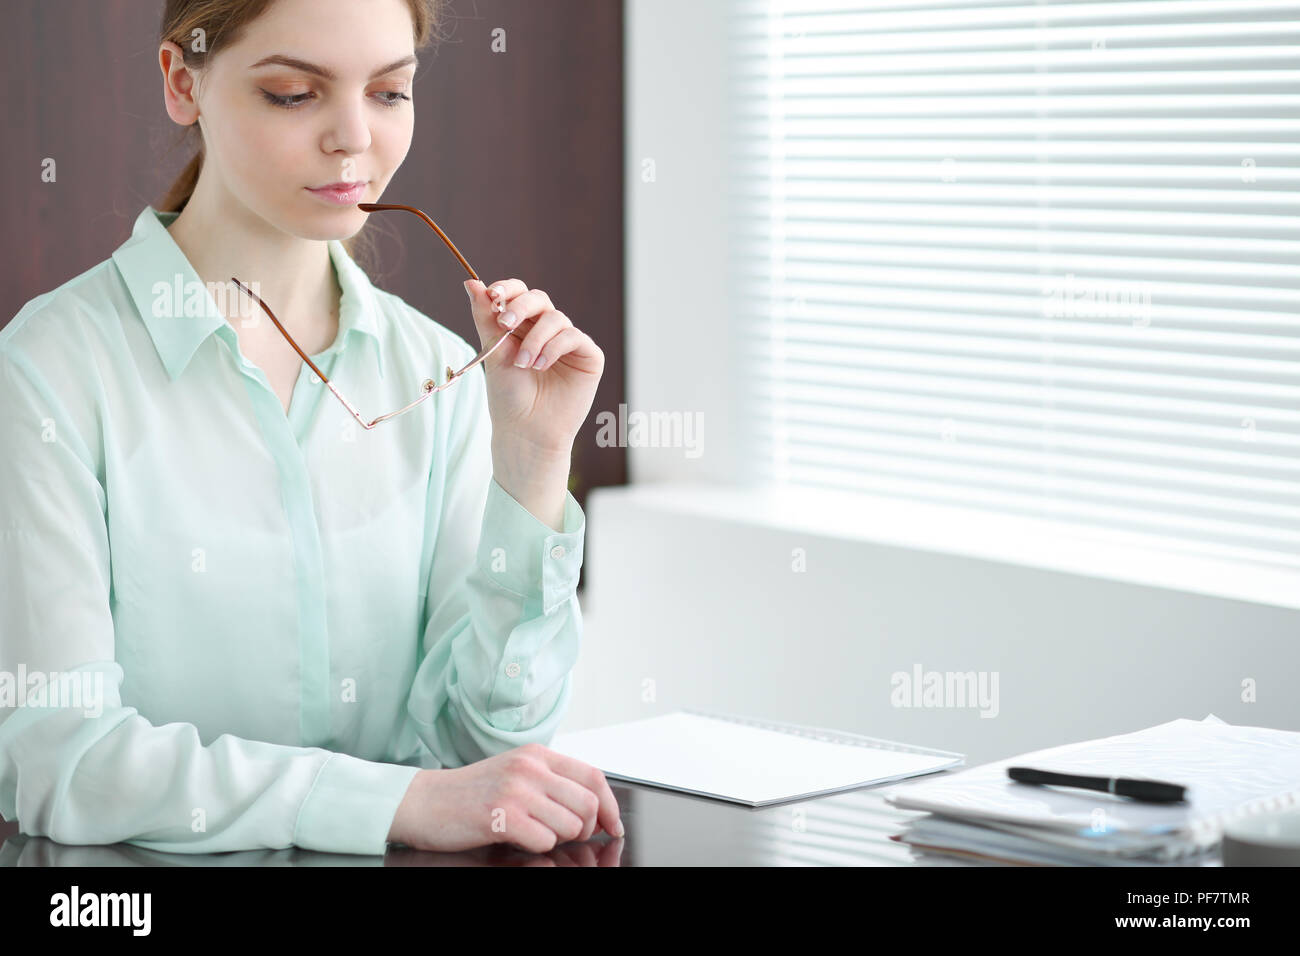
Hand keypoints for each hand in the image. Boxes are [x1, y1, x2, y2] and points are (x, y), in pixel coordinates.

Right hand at [386, 743, 623, 853]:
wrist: (424, 801)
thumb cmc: (470, 792)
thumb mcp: (515, 772)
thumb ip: (551, 782)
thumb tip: (594, 807)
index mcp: (536, 754)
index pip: (593, 776)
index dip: (609, 805)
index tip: (612, 825)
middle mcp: (530, 768)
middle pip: (587, 803)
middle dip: (585, 828)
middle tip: (566, 835)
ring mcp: (516, 790)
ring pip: (569, 824)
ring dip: (559, 838)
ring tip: (535, 833)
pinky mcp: (502, 816)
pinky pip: (544, 840)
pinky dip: (537, 846)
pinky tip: (518, 838)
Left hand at [463, 279, 603, 456]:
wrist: (525, 431)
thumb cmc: (508, 396)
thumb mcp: (493, 352)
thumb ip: (485, 318)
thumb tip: (472, 282)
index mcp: (523, 327)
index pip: (519, 294)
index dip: (508, 289)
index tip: (492, 294)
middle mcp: (547, 331)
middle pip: (539, 299)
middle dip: (520, 307)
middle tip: (505, 324)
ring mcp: (569, 343)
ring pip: (556, 318)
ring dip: (536, 338)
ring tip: (523, 364)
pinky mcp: (588, 357)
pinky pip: (573, 337)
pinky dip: (553, 347)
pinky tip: (541, 366)